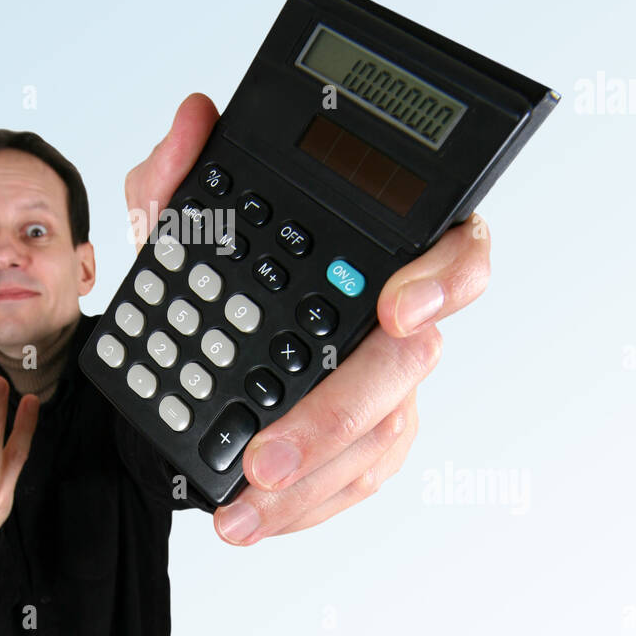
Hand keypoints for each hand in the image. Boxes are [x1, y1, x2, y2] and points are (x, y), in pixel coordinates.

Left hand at [124, 95, 490, 544]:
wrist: (196, 342)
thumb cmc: (213, 270)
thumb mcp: (180, 219)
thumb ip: (182, 172)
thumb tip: (193, 118)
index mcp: (378, 253)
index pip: (456, 252)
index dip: (444, 279)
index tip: (393, 306)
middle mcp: (399, 321)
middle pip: (409, 368)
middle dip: (336, 414)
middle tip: (269, 454)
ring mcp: (389, 386)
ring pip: (381, 438)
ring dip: (311, 479)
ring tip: (243, 504)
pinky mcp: (370, 441)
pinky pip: (357, 481)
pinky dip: (306, 506)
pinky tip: (255, 517)